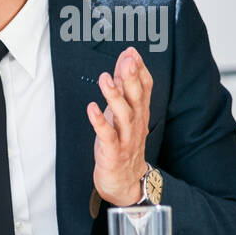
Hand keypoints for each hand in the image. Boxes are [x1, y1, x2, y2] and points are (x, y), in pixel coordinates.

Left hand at [87, 46, 152, 205]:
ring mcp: (126, 138)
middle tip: (127, 59)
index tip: (131, 52)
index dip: (139, 70)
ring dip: (114, 96)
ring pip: (124, 115)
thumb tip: (123, 63)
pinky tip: (91, 108)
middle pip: (137, 98)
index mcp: (139, 114)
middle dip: (132, 77)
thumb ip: (124, 90)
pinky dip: (99, 122)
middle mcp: (136, 124)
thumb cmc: (122, 145)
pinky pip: (108, 136)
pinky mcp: (113, 152)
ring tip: (105, 78)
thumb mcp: (123, 115)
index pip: (145, 88)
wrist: (125, 182)